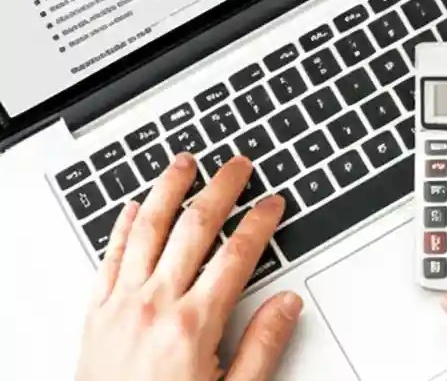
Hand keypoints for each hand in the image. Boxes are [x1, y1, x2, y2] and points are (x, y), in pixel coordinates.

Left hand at [77, 154, 302, 380]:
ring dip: (167, 190)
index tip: (273, 204)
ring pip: (146, 229)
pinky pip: (108, 257)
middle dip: (222, 189)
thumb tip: (288, 306)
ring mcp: (119, 307)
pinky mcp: (94, 316)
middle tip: (238, 166)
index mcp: (193, 324)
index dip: (260, 222)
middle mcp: (153, 306)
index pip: (236, 254)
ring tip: (184, 164)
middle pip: (194, 228)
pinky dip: (122, 227)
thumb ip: (262, 347)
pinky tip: (132, 209)